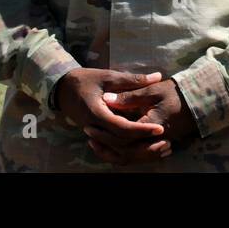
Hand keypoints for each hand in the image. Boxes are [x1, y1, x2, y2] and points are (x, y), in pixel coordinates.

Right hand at [55, 69, 170, 162]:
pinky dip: (129, 149)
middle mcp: (95, 128)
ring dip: (138, 151)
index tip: (160, 128)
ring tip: (159, 147)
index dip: (142, 130)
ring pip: (117, 150)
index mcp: (97, 114)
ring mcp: (95, 134)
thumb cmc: (86, 80)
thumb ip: (133, 80)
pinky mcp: (98, 134)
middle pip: (120, 144)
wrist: (62, 89)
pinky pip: (113, 147)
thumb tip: (158, 77)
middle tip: (165, 141)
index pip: (122, 128)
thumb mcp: (109, 76)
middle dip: (143, 144)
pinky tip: (145, 145)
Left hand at [92, 78, 197, 164]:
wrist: (196, 100)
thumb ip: (130, 96)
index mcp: (153, 124)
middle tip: (88, 133)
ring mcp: (156, 145)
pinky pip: (136, 157)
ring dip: (111, 152)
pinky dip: (121, 154)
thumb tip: (107, 99)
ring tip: (95, 142)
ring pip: (130, 158)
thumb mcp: (154, 90)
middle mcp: (155, 140)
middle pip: (125, 151)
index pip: (125, 135)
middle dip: (105, 144)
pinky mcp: (155, 146)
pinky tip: (110, 147)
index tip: (90, 124)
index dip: (106, 133)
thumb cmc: (176, 92)